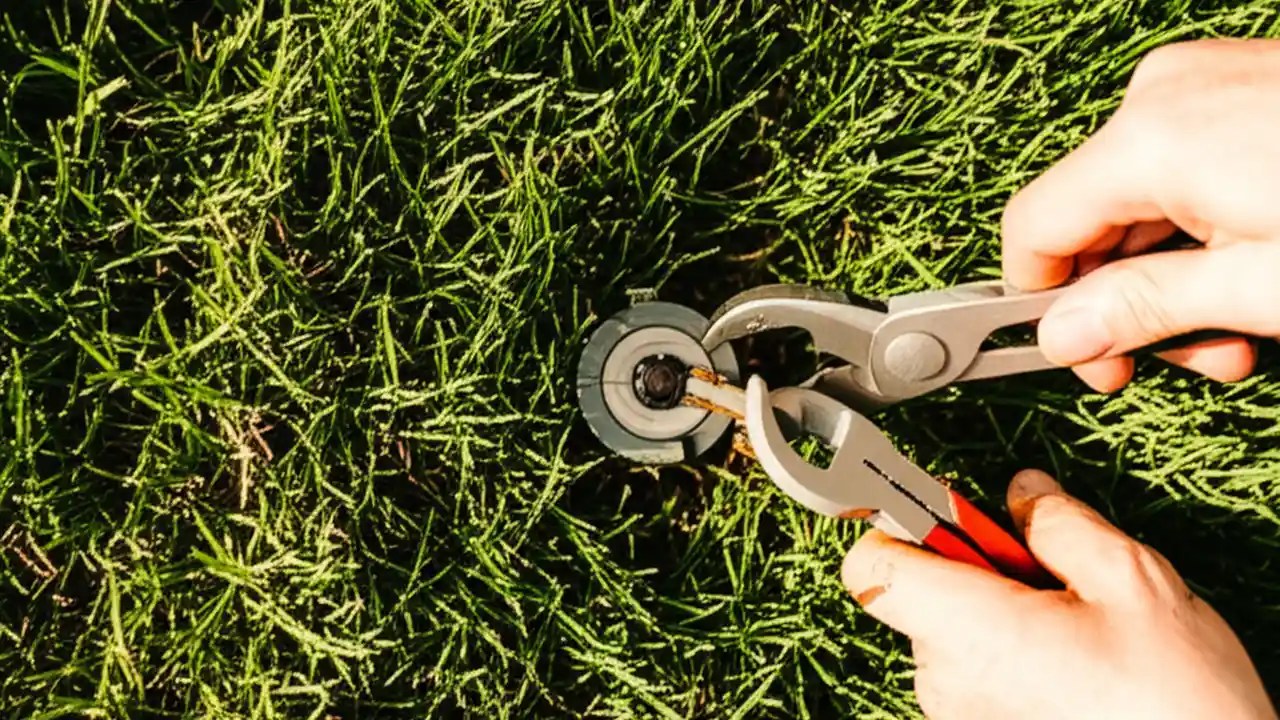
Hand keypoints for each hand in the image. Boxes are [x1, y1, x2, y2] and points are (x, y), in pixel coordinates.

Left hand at [841, 470, 1275, 719]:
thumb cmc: (1176, 698)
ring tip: (1078, 633)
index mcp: (969, 631)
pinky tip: (1074, 670)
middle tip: (1049, 578)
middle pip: (921, 596)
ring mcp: (959, 718)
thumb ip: (1059, 524)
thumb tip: (1023, 494)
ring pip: (953, 637)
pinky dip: (1010, 659)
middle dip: (975, 572)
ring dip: (1000, 618)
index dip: (901, 526)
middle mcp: (945, 681)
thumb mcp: (1132, 582)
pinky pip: (974, 677)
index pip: (872, 565)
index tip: (947, 512)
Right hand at [1001, 38, 1279, 391]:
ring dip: (1176, 274)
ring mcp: (1209, 83)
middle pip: (1092, 217)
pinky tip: (1261, 271)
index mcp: (1150, 140)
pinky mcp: (1246, 87)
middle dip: (1131, 298)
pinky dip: (1209, 229)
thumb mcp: (1262, 290)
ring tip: (1243, 328)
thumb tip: (1062, 335)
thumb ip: (1143, 311)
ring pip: (1143, 199)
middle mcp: (1166, 96)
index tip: (1082, 358)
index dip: (1044, 304)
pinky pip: (1188, 168)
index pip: (1036, 228)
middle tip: (1190, 360)